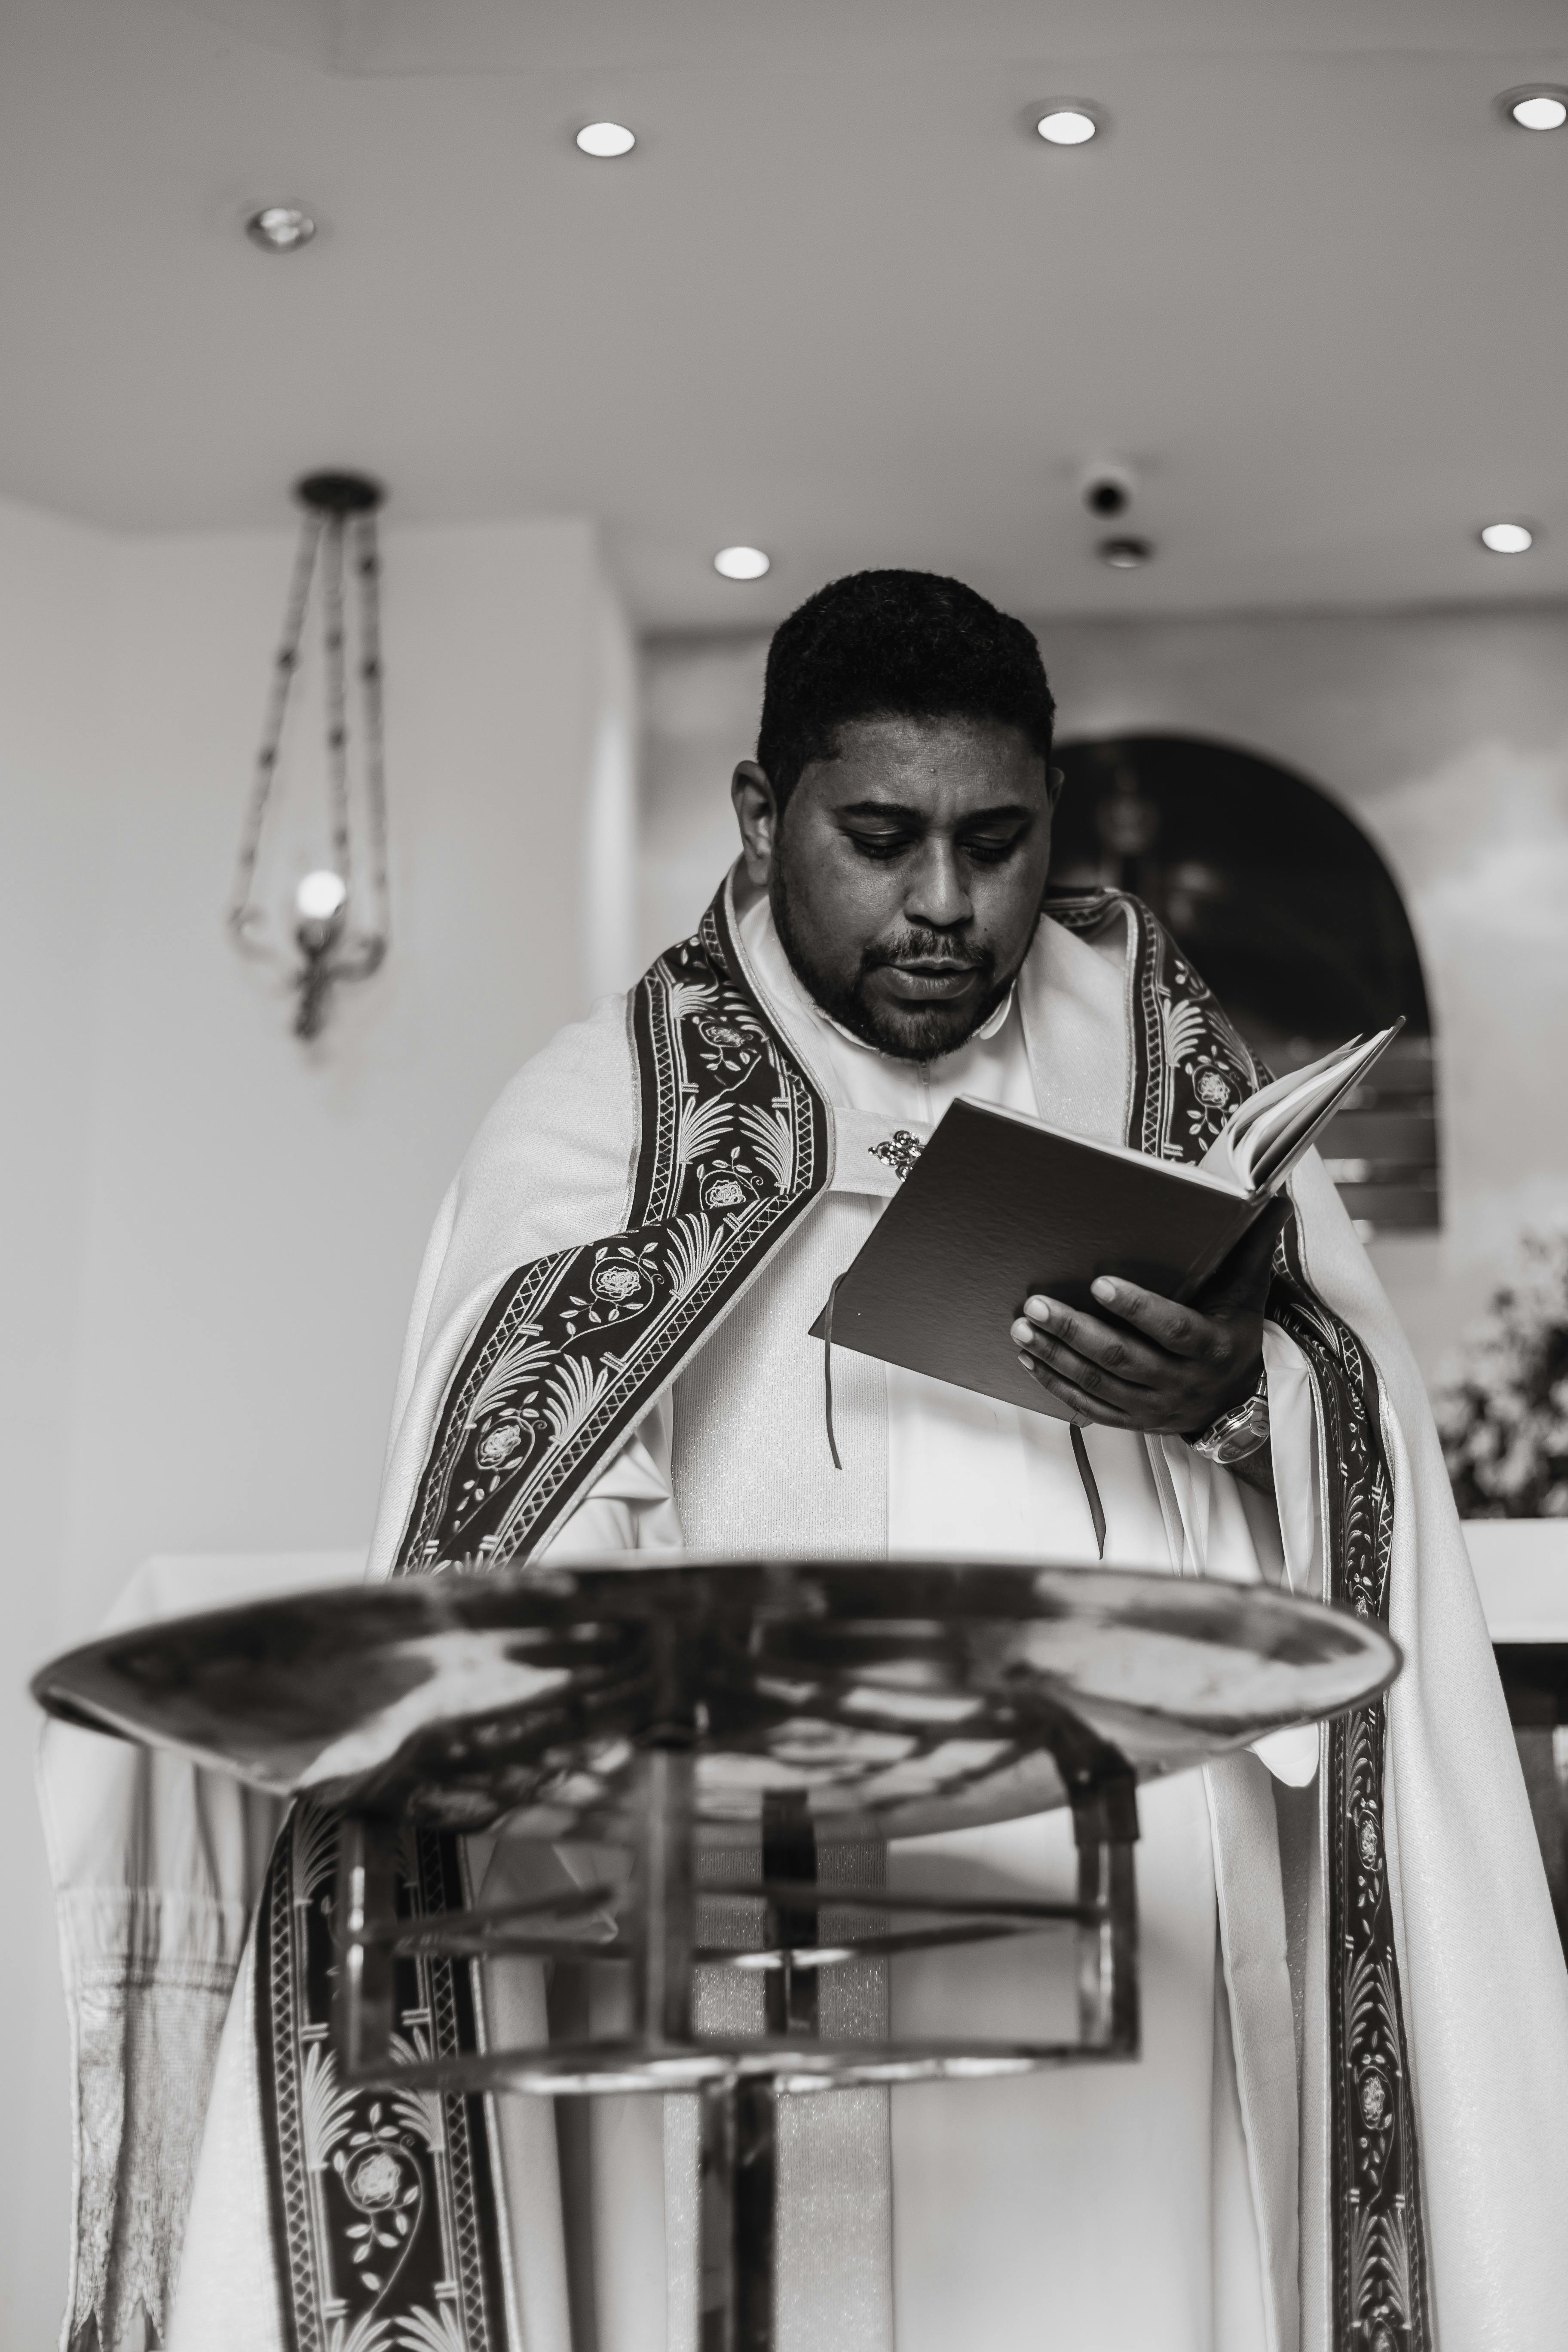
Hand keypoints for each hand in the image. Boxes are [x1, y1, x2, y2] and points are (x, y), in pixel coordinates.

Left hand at [1009, 1201, 1288, 1435]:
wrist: (1237, 1401)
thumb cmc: (1235, 1332)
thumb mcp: (1249, 1291)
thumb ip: (1252, 1245)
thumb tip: (1273, 1195)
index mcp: (1212, 1347)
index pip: (1171, 1329)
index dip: (1135, 1308)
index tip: (1098, 1283)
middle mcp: (1182, 1382)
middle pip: (1122, 1358)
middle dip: (1075, 1331)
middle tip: (1037, 1304)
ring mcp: (1155, 1407)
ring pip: (1098, 1383)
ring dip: (1056, 1355)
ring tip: (1022, 1325)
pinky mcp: (1133, 1421)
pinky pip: (1088, 1406)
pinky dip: (1055, 1383)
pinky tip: (1029, 1358)